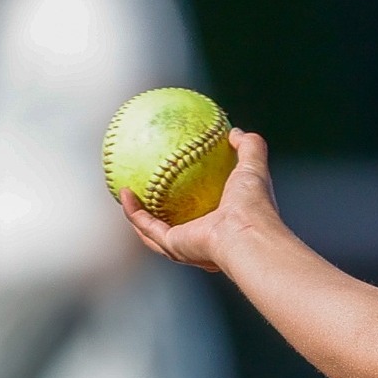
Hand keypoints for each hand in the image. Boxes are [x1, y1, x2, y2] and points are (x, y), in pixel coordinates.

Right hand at [121, 129, 278, 273]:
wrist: (246, 234)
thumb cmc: (253, 203)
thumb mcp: (253, 167)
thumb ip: (249, 147)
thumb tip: (235, 131)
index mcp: (225, 222)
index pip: (207, 208)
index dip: (192, 193)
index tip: (179, 173)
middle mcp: (205, 236)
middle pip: (177, 224)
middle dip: (159, 209)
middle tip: (147, 185)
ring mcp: (187, 245)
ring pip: (154, 231)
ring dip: (138, 212)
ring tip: (125, 189)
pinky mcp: (173, 246)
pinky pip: (146, 227)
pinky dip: (133, 212)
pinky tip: (124, 192)